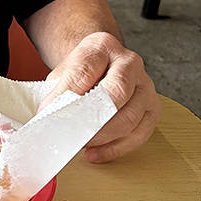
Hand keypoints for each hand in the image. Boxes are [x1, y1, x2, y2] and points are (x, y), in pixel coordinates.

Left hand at [37, 31, 160, 162]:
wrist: (101, 67)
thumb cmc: (82, 72)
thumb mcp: (64, 74)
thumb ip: (58, 92)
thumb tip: (48, 116)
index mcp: (103, 47)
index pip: (86, 71)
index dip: (68, 95)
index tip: (50, 114)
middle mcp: (130, 63)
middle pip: (116, 93)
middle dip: (90, 118)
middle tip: (70, 133)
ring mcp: (145, 86)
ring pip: (129, 118)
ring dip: (101, 137)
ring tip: (79, 143)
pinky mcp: (152, 109)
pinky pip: (138, 135)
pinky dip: (114, 149)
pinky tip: (94, 153)